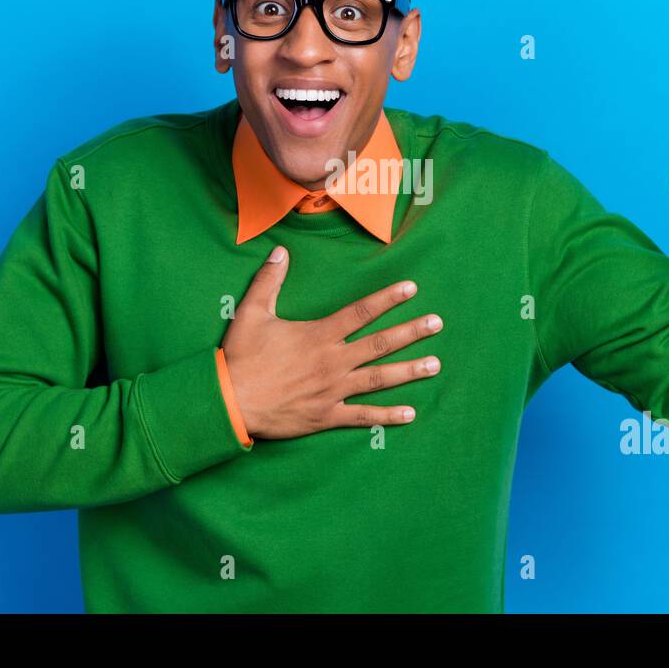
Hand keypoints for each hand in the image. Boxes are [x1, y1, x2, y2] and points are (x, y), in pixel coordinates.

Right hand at [220, 245, 443, 438]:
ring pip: (379, 378)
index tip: (412, 288)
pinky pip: (363, 416)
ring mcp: (333, 390)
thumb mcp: (252, 312)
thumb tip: (280, 251)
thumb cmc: (241, 357)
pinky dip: (387, 416)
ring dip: (409, 371)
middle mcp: (333, 361)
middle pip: (380, 343)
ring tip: (435, 364)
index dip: (388, 298)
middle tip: (438, 323)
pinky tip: (410, 414)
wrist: (230, 402)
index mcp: (318, 335)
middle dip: (411, 332)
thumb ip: (269, 280)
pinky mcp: (327, 415)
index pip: (361, 312)